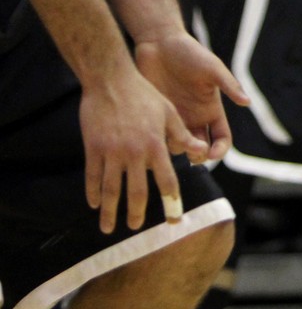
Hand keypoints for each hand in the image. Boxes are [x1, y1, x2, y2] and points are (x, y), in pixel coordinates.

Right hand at [79, 64, 205, 233]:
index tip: (172, 219)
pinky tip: (93, 204)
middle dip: (136, 212)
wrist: (111, 80)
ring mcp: (112, 151)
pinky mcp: (93, 148)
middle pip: (136, 191)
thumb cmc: (144, 95)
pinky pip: (92, 176)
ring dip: (110, 211)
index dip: (170, 201)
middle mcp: (135, 152)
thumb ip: (182, 136)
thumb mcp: (169, 113)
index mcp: (157, 145)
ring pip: (110, 189)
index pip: (167, 180)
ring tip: (109, 227)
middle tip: (136, 228)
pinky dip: (92, 192)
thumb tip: (201, 152)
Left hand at [135, 33, 249, 163]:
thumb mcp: (212, 68)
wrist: (159, 43)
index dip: (220, 150)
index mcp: (212, 109)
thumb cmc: (190, 52)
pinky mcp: (156, 116)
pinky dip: (159, 142)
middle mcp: (194, 117)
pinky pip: (159, 137)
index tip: (213, 154)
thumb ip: (229, 85)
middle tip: (192, 152)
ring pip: (179, 147)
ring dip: (177, 150)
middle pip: (201, 149)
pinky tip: (156, 136)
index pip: (222, 138)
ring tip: (171, 141)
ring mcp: (175, 118)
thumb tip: (247, 102)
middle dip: (199, 156)